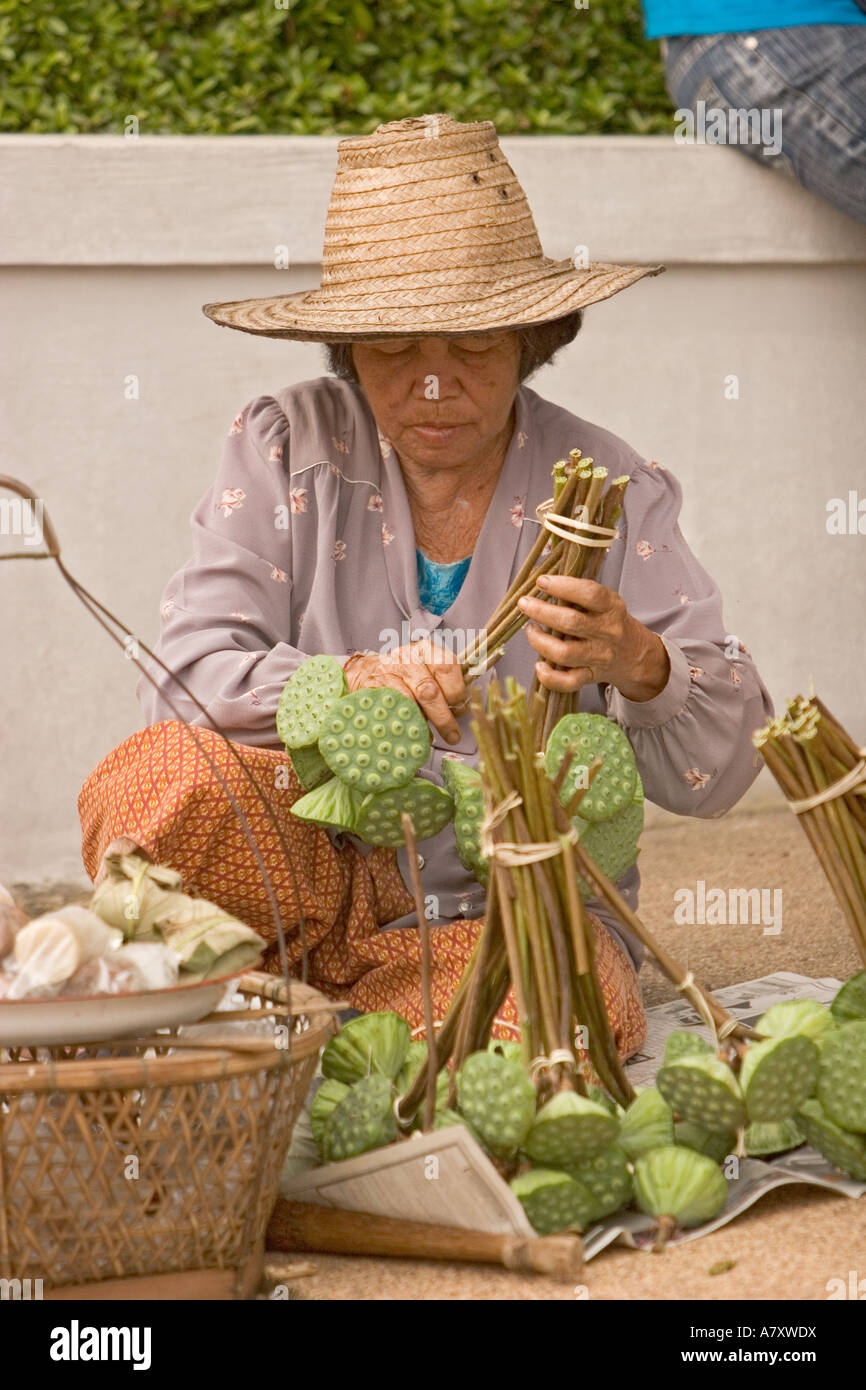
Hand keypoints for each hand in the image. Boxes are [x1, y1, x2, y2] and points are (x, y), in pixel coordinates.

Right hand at [342, 639, 467, 743]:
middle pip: (430, 689)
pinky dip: (406, 722)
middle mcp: (408, 657)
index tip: (461, 710)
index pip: (448, 666)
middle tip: (452, 734)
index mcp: (427, 650)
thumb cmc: (403, 674)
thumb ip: (445, 683)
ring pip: (411, 701)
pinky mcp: (375, 687)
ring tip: (432, 737)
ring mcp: (389, 672)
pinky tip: (411, 732)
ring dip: (425, 723)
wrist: (365, 671)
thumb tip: (463, 708)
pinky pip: (394, 708)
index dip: (457, 692)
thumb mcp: (425, 669)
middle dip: (443, 716)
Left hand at [517, 575, 669, 700]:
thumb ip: (581, 594)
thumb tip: (543, 584)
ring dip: (539, 641)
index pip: (589, 594)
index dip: (563, 586)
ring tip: (531, 629)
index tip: (541, 581)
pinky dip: (549, 677)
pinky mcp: (591, 676)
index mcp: (612, 608)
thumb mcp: (607, 602)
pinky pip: (568, 682)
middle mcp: (608, 632)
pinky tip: (539, 665)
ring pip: (564, 653)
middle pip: (571, 623)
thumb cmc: (611, 623)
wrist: (636, 655)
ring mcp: (599, 657)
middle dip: (541, 611)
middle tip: (525, 604)